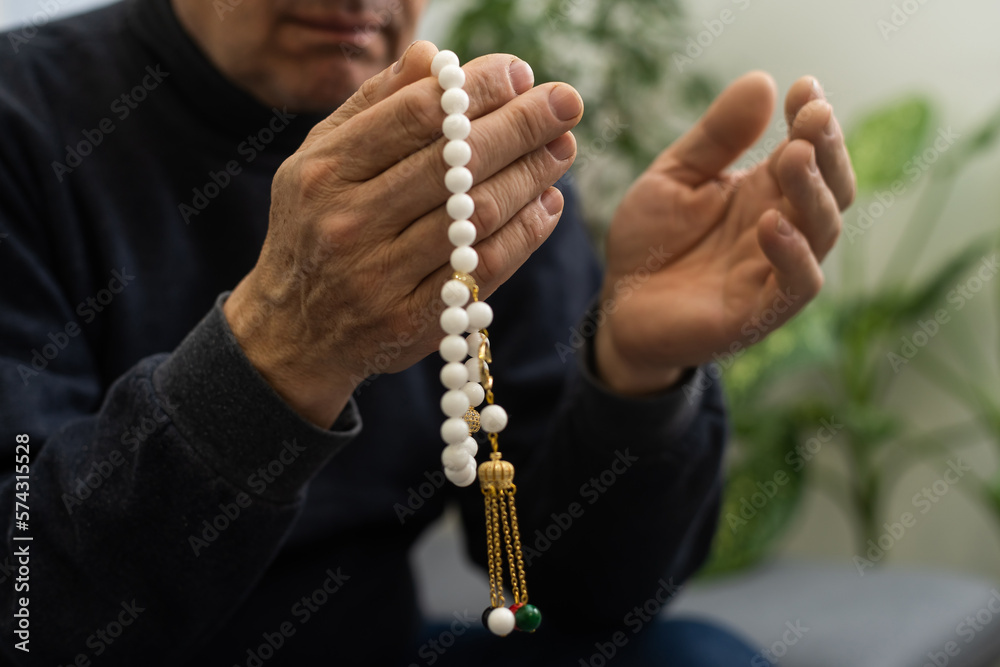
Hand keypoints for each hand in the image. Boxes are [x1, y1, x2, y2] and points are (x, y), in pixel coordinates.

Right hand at [223, 42, 583, 426]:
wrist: (295, 331)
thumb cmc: (315, 228)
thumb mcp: (321, 160)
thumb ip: (373, 106)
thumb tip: (435, 58)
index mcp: (326, 171)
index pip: (415, 115)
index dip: (477, 89)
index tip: (520, 72)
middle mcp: (349, 222)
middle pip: (455, 163)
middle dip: (521, 125)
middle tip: (565, 102)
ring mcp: (381, 276)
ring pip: (477, 214)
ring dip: (532, 175)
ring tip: (563, 147)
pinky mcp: (413, 320)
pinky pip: (486, 268)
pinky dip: (527, 232)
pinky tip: (548, 203)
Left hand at [594, 72, 854, 394]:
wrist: (620, 306)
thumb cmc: (651, 242)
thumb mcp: (675, 177)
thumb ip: (715, 138)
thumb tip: (763, 81)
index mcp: (766, 193)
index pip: (808, 152)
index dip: (811, 120)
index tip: (803, 86)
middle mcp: (782, 229)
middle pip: (830, 188)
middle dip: (827, 149)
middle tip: (812, 114)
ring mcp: (774, 272)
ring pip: (821, 232)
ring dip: (812, 192)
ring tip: (793, 155)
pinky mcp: (758, 314)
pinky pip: (796, 286)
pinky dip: (793, 255)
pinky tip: (771, 223)